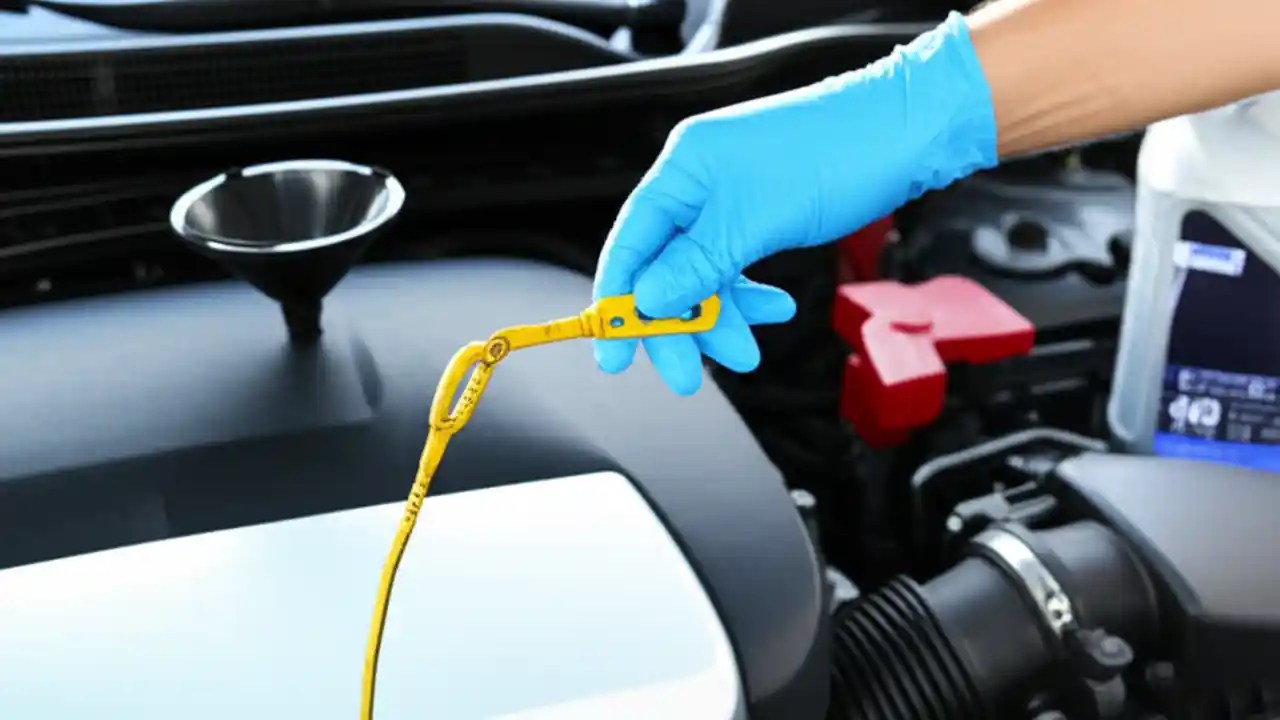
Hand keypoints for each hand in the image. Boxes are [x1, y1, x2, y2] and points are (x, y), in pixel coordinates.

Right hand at [593, 12, 998, 394]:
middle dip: (677, 324)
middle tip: (687, 374)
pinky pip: (735, 265)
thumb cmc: (835, 154)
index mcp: (682, 168)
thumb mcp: (755, 221)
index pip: (630, 244)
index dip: (617, 302)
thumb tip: (648, 301)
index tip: (613, 354)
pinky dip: (750, 295)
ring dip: (721, 317)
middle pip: (664, 268)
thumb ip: (696, 265)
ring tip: (746, 352)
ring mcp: (729, 198)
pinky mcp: (760, 212)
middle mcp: (698, 182)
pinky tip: (774, 311)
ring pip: (703, 274)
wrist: (907, 132)